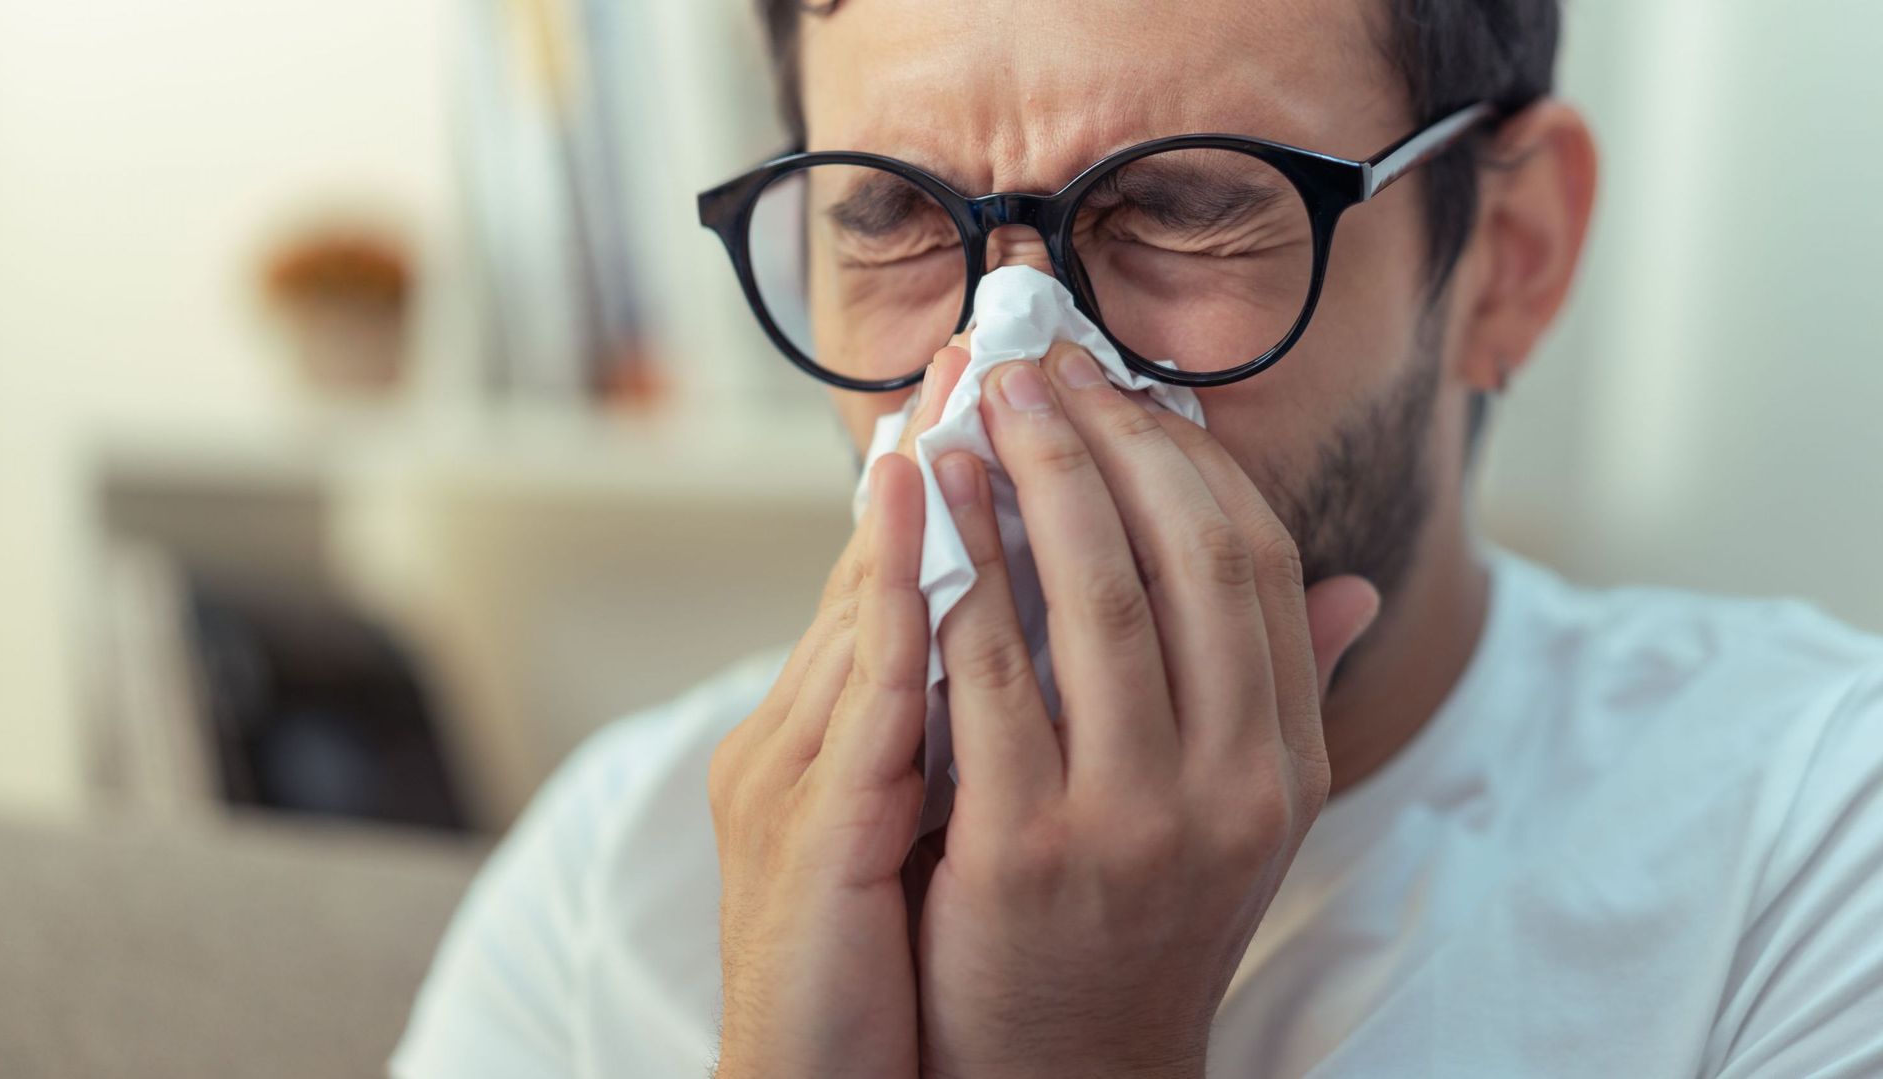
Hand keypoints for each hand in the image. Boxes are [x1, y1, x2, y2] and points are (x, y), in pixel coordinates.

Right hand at [707, 350, 967, 1077]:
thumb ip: (982, 723)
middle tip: (990, 346)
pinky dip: (887, 578)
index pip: (905, 578)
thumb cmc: (901, 959)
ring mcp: (796, 772)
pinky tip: (918, 496)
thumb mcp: (941, 825)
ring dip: (913, 481)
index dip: (955, 481)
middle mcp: (808, 733)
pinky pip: (862, 682)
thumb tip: (1041, 635)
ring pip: (864, 596)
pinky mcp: (802, 823)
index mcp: (844, 732)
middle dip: (944, 449)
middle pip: (877, 560)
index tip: (1010, 392)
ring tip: (961, 382)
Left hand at [913, 346, 1379, 1078]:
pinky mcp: (1028, 850)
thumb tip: (1355, 591)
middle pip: (1181, 554)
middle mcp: (1231, 784)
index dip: (1185, 456)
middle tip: (1035, 365)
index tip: (1118, 388)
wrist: (1068, 1071)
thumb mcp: (1235, 817)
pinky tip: (929, 512)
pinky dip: (959, 574)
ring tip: (978, 408)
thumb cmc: (1136, 916)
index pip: (1256, 560)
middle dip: (1103, 439)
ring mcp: (1133, 818)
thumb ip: (1276, 693)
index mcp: (1284, 760)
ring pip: (1090, 596)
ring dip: (1029, 480)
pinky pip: (991, 674)